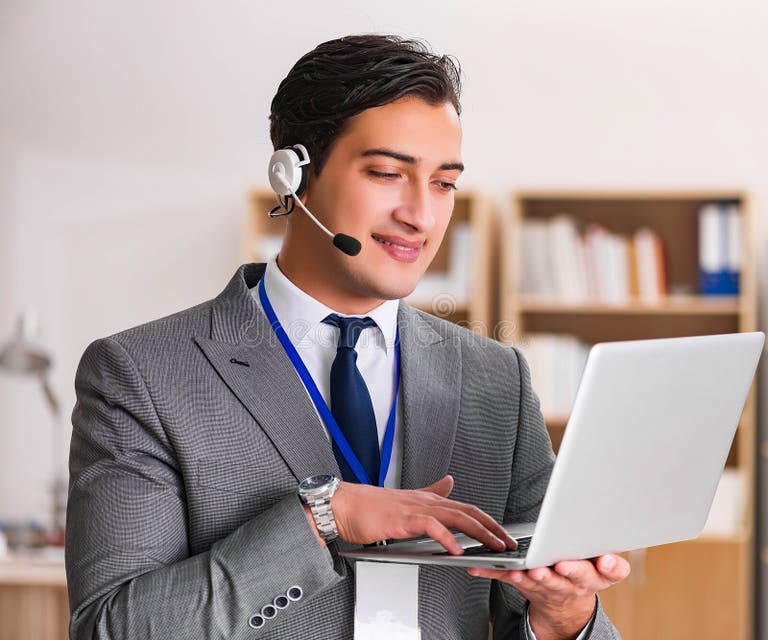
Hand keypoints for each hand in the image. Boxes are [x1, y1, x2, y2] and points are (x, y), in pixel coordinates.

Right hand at [331, 475, 516, 553]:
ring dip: (479, 532)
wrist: (343, 505)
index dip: (488, 520)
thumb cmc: (370, 508)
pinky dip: (447, 538)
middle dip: (493, 527)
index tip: (504, 534)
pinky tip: (457, 550)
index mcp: (429, 500)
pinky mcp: (403, 519)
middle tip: (510, 542)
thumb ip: (431, 492)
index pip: (466, 508)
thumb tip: (450, 482)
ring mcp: (416, 509)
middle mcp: (426, 501)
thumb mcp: (407, 500)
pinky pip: (431, 526)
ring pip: (456, 517)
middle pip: (468, 512)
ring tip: (495, 546)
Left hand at [468, 554, 629, 639]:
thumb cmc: (585, 574)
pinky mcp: (523, 585)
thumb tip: (610, 560)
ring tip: (512, 570)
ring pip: (531, 582)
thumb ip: (612, 566)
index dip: (578, 570)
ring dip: (520, 575)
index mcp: (590, 577)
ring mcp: (544, 586)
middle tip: (538, 570)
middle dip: (547, 575)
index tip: (567, 564)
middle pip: (558, 580)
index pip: (590, 574)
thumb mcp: (606, 573)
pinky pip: (505, 577)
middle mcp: (566, 584)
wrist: (567, 604)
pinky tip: (476, 567)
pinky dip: (490, 571)